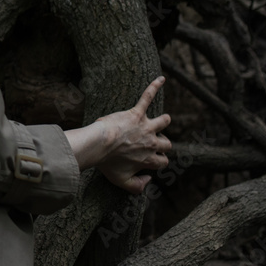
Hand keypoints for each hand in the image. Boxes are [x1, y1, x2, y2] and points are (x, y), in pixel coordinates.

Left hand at [95, 76, 171, 194]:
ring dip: (162, 121)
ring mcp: (145, 127)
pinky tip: (161, 79)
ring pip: (164, 122)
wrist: (98, 145)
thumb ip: (137, 187)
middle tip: (151, 142)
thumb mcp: (121, 182)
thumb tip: (149, 180)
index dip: (158, 161)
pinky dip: (154, 87)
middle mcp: (151, 142)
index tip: (150, 160)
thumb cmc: (107, 164)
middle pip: (167, 143)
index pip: (163, 161)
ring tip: (158, 120)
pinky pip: (147, 97)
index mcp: (149, 159)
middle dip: (162, 143)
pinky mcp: (136, 114)